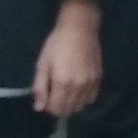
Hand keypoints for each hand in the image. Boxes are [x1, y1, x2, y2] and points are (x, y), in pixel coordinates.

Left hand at [32, 0, 103, 116]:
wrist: (80, 28)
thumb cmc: (57, 44)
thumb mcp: (43, 64)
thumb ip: (40, 87)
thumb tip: (39, 108)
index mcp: (62, 82)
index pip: (56, 108)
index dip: (48, 107)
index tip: (45, 98)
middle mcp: (78, 86)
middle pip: (69, 109)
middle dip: (59, 107)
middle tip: (53, 96)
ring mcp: (90, 84)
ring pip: (80, 106)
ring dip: (71, 104)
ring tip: (65, 93)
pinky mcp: (98, 79)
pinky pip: (91, 98)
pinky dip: (83, 99)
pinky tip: (77, 90)